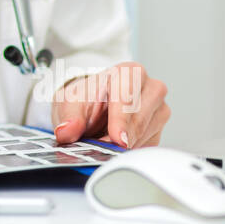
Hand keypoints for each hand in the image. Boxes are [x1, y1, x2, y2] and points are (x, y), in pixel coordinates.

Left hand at [50, 61, 168, 148]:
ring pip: (145, 135)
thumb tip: (66, 131)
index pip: (129, 97)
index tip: (117, 139)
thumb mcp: (70, 103)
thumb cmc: (85, 100)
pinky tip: (115, 145)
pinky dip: (129, 151)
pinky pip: (147, 146)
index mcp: (130, 72)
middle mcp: (150, 88)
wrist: (91, 108)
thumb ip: (69, 117)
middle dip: (119, 137)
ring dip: (123, 145)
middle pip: (140, 119)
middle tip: (101, 147)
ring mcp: (159, 110)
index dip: (121, 120)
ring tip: (103, 140)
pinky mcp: (159, 131)